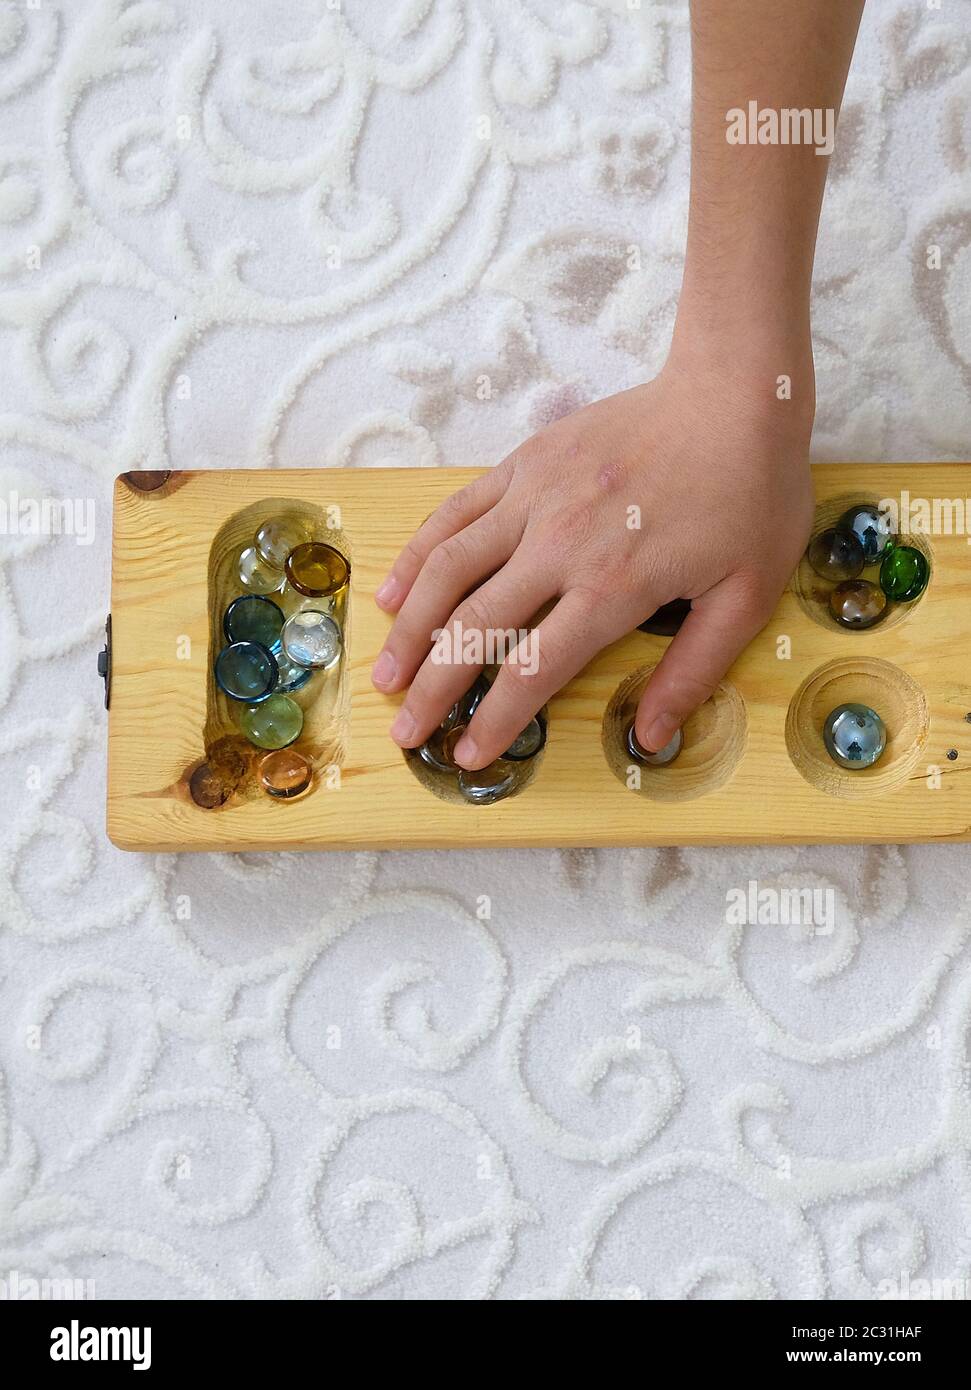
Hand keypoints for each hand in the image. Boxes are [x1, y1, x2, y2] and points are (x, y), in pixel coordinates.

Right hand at [371, 344, 815, 770]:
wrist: (734, 395)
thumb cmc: (750, 497)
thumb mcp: (746, 596)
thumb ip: (691, 670)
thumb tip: (649, 738)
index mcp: (614, 587)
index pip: (534, 670)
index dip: (496, 720)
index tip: (468, 756)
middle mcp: (560, 545)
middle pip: (475, 628)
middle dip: (433, 689)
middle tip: (405, 733)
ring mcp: (533, 499)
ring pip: (449, 570)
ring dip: (409, 628)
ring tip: (384, 674)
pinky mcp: (523, 463)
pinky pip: (455, 514)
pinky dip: (418, 555)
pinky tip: (393, 591)